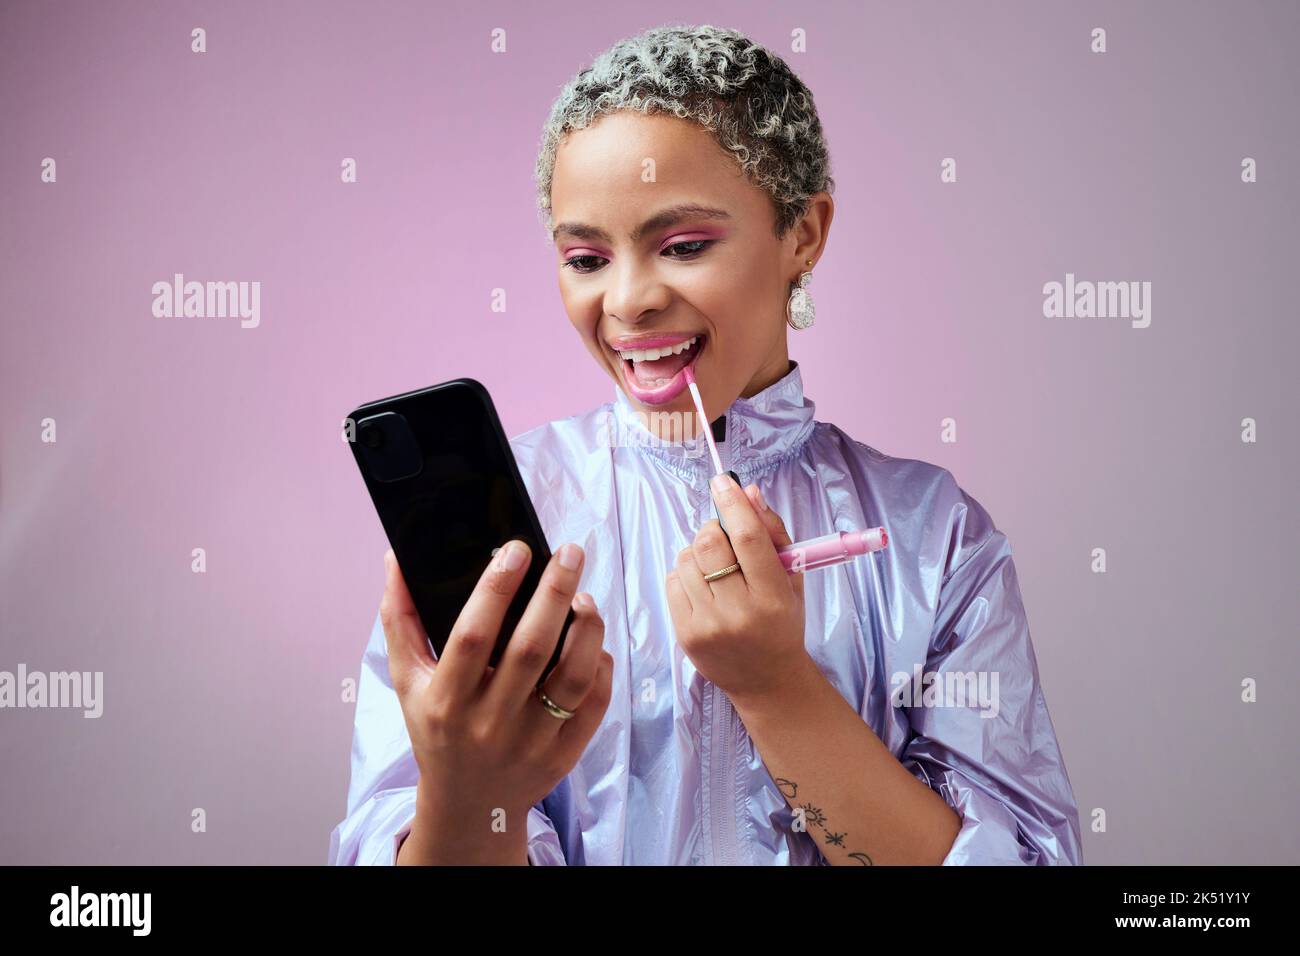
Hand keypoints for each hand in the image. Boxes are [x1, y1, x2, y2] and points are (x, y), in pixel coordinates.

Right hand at [380, 541, 611, 863]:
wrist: (469, 805)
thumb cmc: (437, 729)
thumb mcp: (407, 680)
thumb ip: (400, 619)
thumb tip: (397, 557)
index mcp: (446, 701)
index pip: (472, 636)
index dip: (495, 588)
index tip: (517, 549)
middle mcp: (489, 724)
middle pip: (530, 648)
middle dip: (554, 592)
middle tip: (569, 553)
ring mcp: (531, 743)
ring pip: (572, 677)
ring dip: (586, 629)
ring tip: (585, 596)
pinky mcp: (564, 756)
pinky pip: (593, 704)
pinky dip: (600, 666)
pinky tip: (593, 641)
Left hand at [665, 476, 806, 701]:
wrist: (766, 680)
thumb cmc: (782, 622)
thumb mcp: (791, 578)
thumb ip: (772, 533)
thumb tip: (747, 491)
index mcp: (773, 597)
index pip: (748, 539)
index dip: (733, 505)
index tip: (723, 482)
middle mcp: (739, 612)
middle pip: (709, 545)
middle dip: (712, 528)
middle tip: (723, 535)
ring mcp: (707, 625)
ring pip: (686, 560)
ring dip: (698, 553)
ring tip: (717, 570)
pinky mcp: (684, 634)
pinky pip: (672, 581)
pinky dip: (686, 574)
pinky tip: (704, 589)